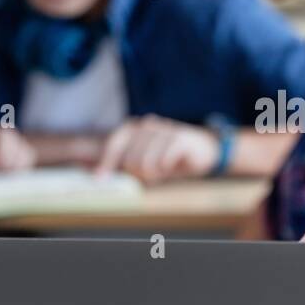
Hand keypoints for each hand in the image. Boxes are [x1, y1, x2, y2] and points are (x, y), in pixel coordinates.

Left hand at [93, 115, 219, 184]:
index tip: (100, 179)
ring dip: (153, 174)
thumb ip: (124, 165)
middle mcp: (148, 125)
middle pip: (130, 159)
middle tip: (151, 176)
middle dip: (138, 174)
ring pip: (145, 162)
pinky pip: (162, 162)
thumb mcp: (146, 161)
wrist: (206, 151)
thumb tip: (98, 175)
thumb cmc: (172, 158)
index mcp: (137, 127)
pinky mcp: (178, 138)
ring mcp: (164, 130)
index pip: (116, 142)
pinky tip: (173, 166)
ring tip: (163, 171)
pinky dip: (166, 170)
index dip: (107, 161)